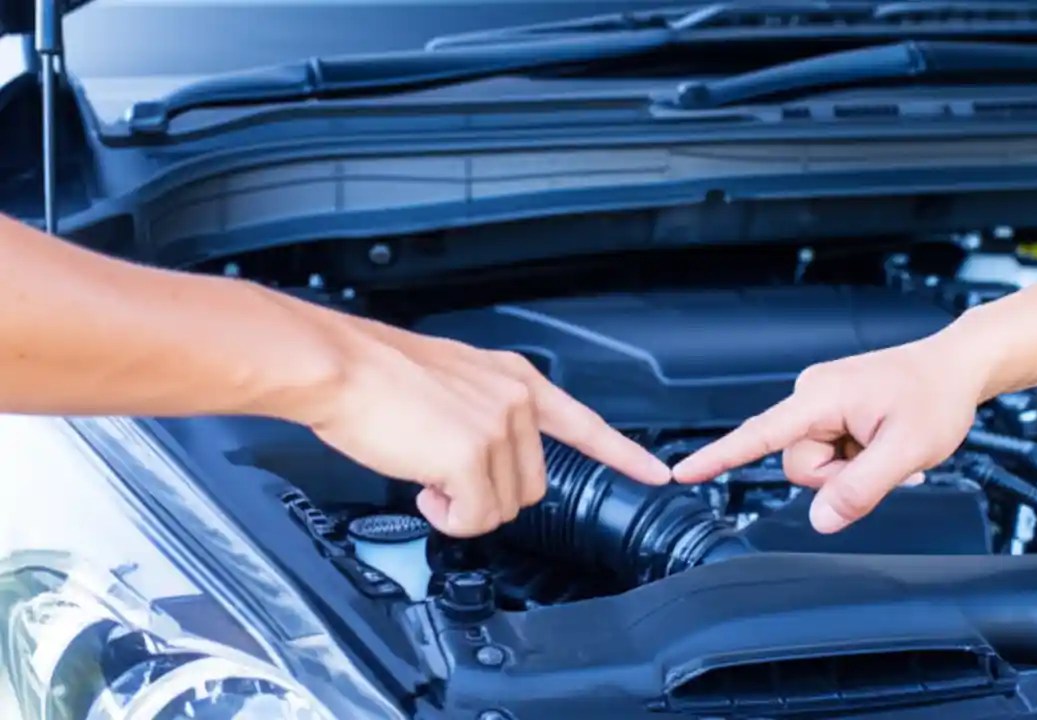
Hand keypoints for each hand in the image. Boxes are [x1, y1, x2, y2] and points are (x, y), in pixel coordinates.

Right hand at [275, 298, 669, 537]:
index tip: (655, 473)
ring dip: (465, 506)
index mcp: (513, 379)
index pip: (583, 423)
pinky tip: (424, 489)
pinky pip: (475, 518)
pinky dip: (449, 518)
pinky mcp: (472, 455)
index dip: (622, 454)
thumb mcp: (451, 384)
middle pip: (533, 486)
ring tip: (427, 473)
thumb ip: (484, 415)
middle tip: (444, 476)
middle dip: (490, 494)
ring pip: (505, 506)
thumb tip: (483, 461)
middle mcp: (515, 401)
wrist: (339, 367)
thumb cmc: (376, 376)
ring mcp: (498, 427)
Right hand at [671, 335, 988, 533]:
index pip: (759, 434)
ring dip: (854, 469)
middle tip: (887, 459)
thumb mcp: (907, 451)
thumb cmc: (936, 396)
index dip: (719, 458)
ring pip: (817, 464)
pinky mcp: (832, 411)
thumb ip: (860, 489)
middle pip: (799, 465)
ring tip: (893, 449)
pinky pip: (831, 452)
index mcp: (819, 397)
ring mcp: (821, 403)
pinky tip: (886, 445)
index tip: (682, 472)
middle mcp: (811, 395)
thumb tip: (820, 521)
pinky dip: (858, 459)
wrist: (958, 366)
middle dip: (840, 476)